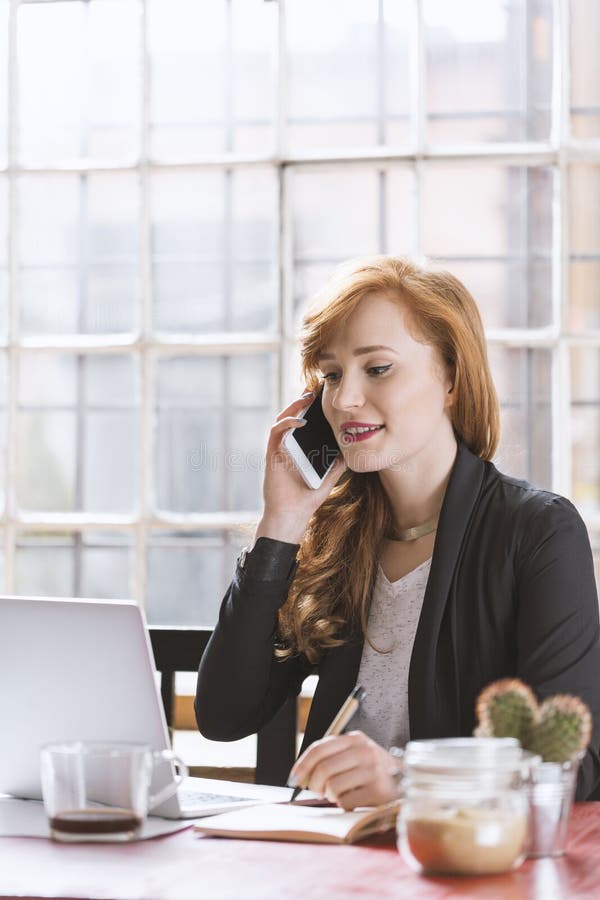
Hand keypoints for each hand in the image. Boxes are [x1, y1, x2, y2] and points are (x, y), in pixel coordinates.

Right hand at [255, 392, 345, 544]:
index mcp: (298, 449)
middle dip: (301, 401)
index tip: (322, 397)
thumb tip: (350, 450)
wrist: (292, 515)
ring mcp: (278, 449)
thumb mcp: (329, 477)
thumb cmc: (307, 498)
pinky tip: (300, 421)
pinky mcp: (272, 454)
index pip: (303, 422)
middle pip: (292, 416)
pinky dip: (286, 424)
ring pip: (282, 419)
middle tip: (314, 389)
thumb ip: (337, 463)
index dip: (310, 408)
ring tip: (307, 398)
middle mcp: (287, 446)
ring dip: (293, 407)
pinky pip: (275, 432)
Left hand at [288, 731, 400, 810]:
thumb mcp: (354, 755)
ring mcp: (372, 771)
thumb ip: (331, 758)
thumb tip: (300, 776)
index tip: (293, 779)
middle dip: (313, 784)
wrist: (404, 782)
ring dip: (330, 796)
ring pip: (332, 787)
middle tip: (316, 791)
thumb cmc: (370, 770)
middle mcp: (365, 751)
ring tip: (338, 794)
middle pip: (323, 769)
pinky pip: (345, 802)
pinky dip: (343, 804)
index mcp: (355, 739)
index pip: (319, 749)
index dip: (302, 765)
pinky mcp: (377, 791)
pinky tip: (352, 800)